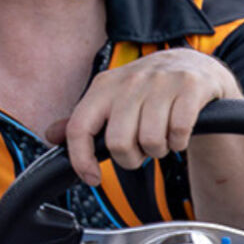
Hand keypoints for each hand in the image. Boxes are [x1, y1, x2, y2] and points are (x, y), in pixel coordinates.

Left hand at [44, 48, 240, 185]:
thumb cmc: (148, 89)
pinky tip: (178, 134)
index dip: (81, 160)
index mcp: (104, 86)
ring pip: (150, 140)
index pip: (79, 127)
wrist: (193, 64)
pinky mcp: (190, 86)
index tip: (92, 178)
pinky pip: (179, 131)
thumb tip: (50, 135)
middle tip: (140, 151)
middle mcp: (130, 81)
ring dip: (158, 151)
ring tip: (161, 139)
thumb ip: (85, 119)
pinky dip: (179, 143)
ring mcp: (161, 81)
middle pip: (118, 142)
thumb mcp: (112, 97)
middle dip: (130, 159)